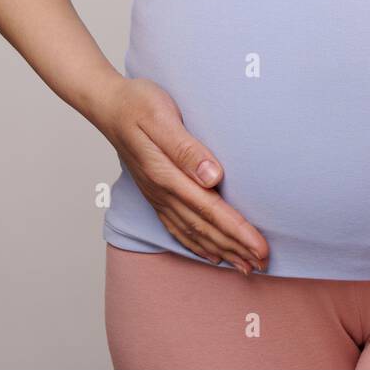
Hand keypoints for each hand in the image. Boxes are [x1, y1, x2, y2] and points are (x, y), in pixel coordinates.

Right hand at [91, 76, 268, 273]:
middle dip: (235, 248)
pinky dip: (196, 244)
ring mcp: (157, 195)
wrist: (107, 104)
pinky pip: (177, 227)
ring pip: (193, 232)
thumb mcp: (162, 117)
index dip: (238, 231)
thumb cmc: (137, 103)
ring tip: (244, 267)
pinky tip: (210, 254)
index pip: (210, 210)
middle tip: (262, 265)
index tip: (260, 248)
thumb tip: (214, 177)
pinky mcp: (155, 192)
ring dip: (220, 251)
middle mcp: (162, 191)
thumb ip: (187, 149)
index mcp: (167, 174)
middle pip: (205, 228)